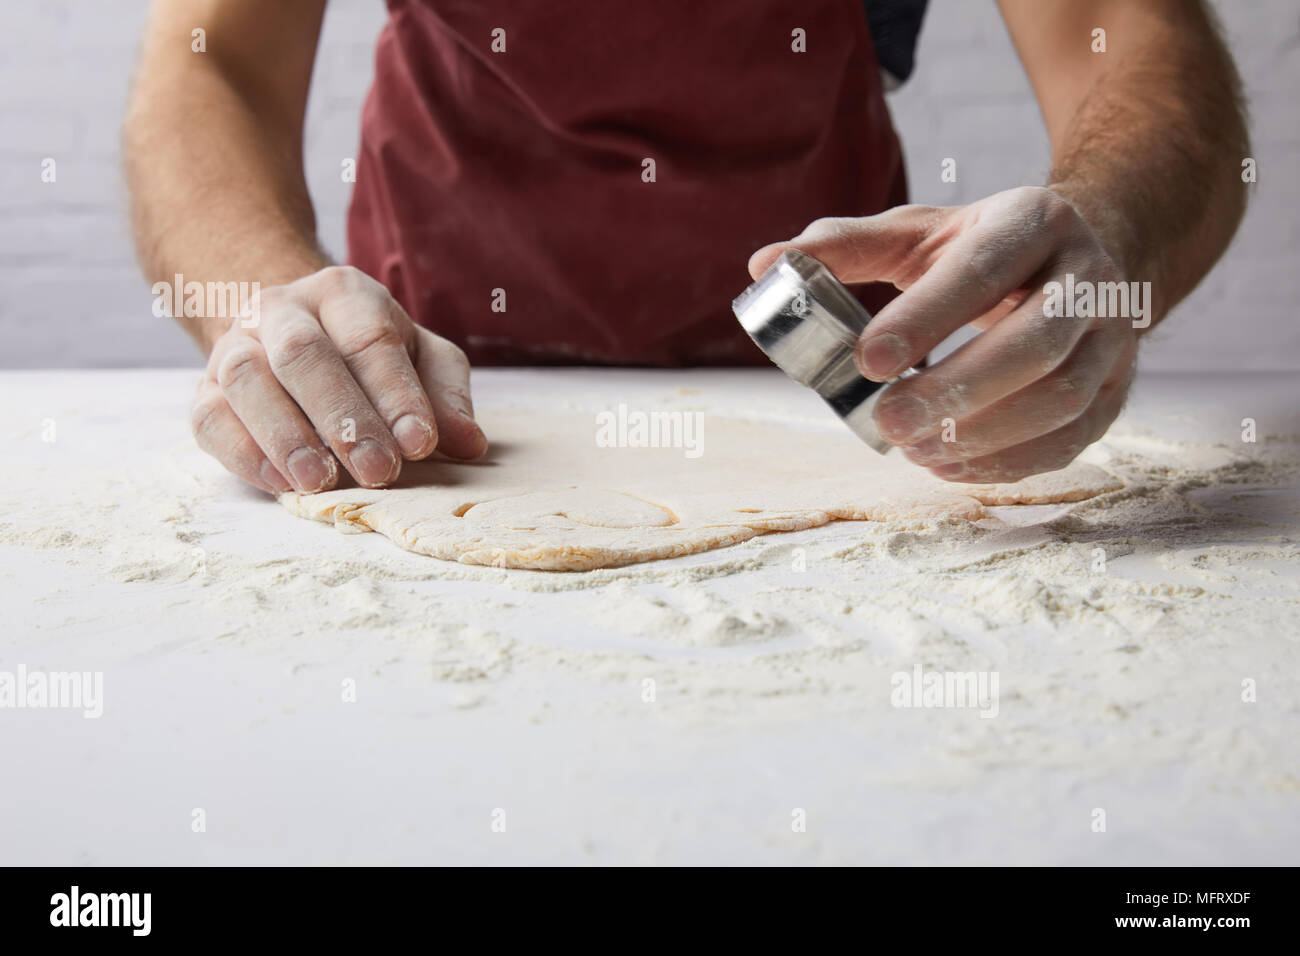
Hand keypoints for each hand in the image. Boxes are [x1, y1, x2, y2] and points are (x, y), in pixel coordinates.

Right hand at [191, 265, 485, 493]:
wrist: (288, 334)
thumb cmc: (369, 353)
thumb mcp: (421, 360)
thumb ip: (445, 396)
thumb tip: (470, 443)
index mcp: (344, 294)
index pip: (370, 340)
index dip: (396, 394)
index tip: (420, 444)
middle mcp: (282, 310)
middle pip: (304, 355)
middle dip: (343, 417)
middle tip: (379, 471)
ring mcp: (235, 346)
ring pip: (246, 380)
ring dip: (284, 435)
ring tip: (320, 481)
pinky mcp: (206, 390)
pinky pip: (210, 417)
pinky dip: (243, 453)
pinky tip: (281, 484)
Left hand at [749, 186, 1138, 482]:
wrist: (1084, 260)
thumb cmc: (982, 251)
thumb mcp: (919, 233)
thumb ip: (844, 246)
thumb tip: (763, 263)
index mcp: (1034, 221)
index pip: (983, 270)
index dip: (926, 318)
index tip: (865, 361)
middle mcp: (1087, 277)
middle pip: (1036, 342)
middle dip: (957, 390)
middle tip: (885, 423)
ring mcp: (1114, 338)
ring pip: (1062, 397)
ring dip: (983, 435)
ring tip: (913, 449)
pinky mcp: (1115, 392)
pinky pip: (1071, 439)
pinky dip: (1006, 462)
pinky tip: (948, 464)